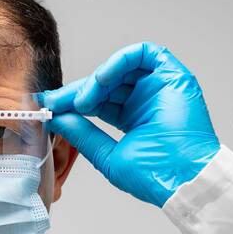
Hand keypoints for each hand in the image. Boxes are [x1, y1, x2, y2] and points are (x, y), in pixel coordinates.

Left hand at [41, 42, 219, 208]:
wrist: (183, 179)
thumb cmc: (154, 175)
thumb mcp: (108, 155)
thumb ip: (83, 134)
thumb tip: (56, 118)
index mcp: (132, 119)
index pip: (97, 103)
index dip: (72, 102)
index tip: (48, 105)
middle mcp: (145, 100)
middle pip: (106, 85)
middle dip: (77, 91)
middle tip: (55, 100)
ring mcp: (159, 87)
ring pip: (121, 68)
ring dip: (96, 79)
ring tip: (82, 100)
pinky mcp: (173, 75)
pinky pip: (144, 54)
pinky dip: (119, 62)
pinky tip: (102, 81)